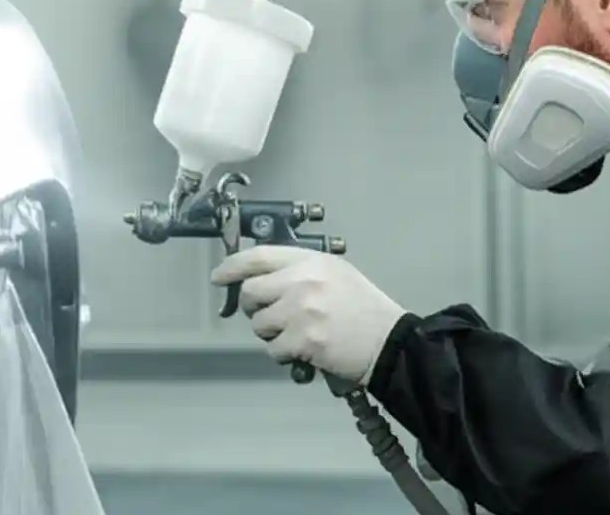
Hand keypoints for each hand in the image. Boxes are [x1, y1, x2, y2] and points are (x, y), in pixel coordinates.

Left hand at [211, 245, 406, 385]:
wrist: (391, 342)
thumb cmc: (363, 308)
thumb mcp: (335, 273)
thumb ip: (299, 270)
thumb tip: (260, 278)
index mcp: (311, 261)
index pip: (259, 256)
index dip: (233, 266)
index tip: (219, 275)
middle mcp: (303, 282)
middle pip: (251, 292)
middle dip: (254, 307)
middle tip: (270, 315)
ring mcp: (301, 311)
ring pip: (259, 323)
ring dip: (271, 332)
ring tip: (296, 333)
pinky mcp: (303, 340)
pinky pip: (273, 349)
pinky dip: (284, 353)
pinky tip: (304, 350)